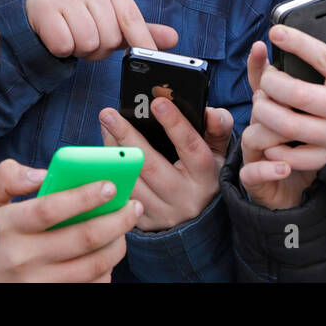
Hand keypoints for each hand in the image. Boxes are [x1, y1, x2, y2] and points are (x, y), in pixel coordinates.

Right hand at [0, 159, 142, 281]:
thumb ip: (8, 176)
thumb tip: (42, 173)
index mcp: (7, 226)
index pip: (51, 209)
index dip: (84, 196)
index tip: (110, 185)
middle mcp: (21, 258)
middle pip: (80, 240)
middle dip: (115, 221)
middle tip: (133, 207)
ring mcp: (34, 284)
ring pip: (90, 268)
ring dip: (116, 246)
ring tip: (125, 228)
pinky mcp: (42, 298)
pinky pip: (85, 289)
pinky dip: (104, 273)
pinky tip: (109, 255)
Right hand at [26, 0, 177, 61]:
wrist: (37, 7)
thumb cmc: (79, 16)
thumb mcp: (111, 20)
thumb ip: (140, 30)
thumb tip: (173, 38)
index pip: (130, 16)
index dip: (142, 40)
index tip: (152, 57)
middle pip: (109, 36)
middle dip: (99, 48)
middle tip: (87, 40)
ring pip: (88, 42)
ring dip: (80, 50)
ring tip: (73, 37)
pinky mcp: (46, 8)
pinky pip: (64, 45)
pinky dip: (62, 50)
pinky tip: (58, 37)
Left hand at [99, 102, 233, 230]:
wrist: (202, 218)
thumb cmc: (207, 175)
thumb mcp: (220, 152)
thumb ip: (218, 128)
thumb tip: (209, 113)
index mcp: (206, 176)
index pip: (190, 146)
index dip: (174, 124)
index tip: (157, 102)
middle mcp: (185, 197)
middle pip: (151, 165)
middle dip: (127, 136)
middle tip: (109, 114)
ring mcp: (165, 213)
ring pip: (132, 181)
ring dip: (114, 152)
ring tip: (105, 127)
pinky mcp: (147, 223)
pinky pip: (124, 195)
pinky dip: (113, 171)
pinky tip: (106, 152)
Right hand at [238, 41, 316, 208]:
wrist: (292, 193)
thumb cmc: (306, 148)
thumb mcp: (315, 117)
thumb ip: (323, 84)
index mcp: (274, 109)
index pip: (262, 82)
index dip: (259, 64)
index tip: (262, 46)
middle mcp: (261, 127)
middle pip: (258, 105)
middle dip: (270, 100)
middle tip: (292, 100)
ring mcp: (255, 152)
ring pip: (253, 134)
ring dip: (271, 133)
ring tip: (290, 133)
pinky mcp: (254, 177)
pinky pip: (254, 171)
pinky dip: (269, 169)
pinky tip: (285, 167)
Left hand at [255, 0, 325, 172]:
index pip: (321, 55)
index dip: (296, 41)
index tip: (275, 31)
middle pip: (295, 92)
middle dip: (271, 81)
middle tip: (266, 76)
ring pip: (288, 124)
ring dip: (266, 111)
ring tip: (261, 101)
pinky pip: (294, 155)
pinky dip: (276, 145)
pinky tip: (269, 132)